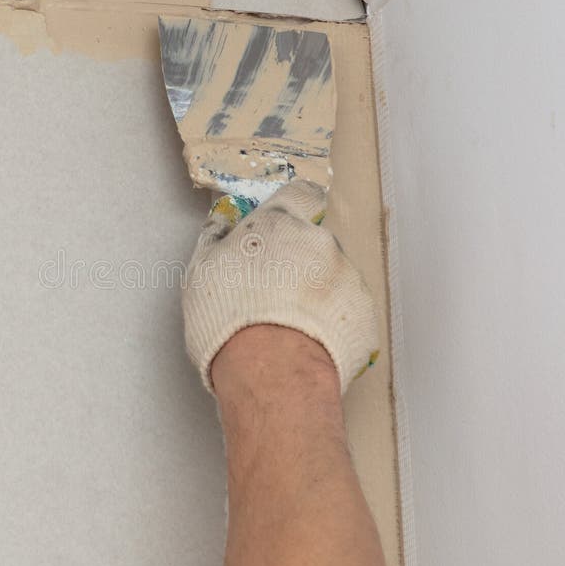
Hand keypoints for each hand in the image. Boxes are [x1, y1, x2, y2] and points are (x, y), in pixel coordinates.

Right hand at [182, 180, 378, 394]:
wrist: (270, 370)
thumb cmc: (230, 317)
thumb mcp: (201, 270)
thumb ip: (216, 238)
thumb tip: (220, 222)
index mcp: (281, 224)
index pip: (301, 194)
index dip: (295, 207)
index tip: (286, 225)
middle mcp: (320, 243)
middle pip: (314, 243)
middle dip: (299, 262)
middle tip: (273, 293)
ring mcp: (347, 278)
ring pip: (332, 278)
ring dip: (315, 294)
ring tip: (288, 325)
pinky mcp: (363, 314)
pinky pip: (346, 311)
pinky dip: (330, 323)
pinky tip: (306, 341)